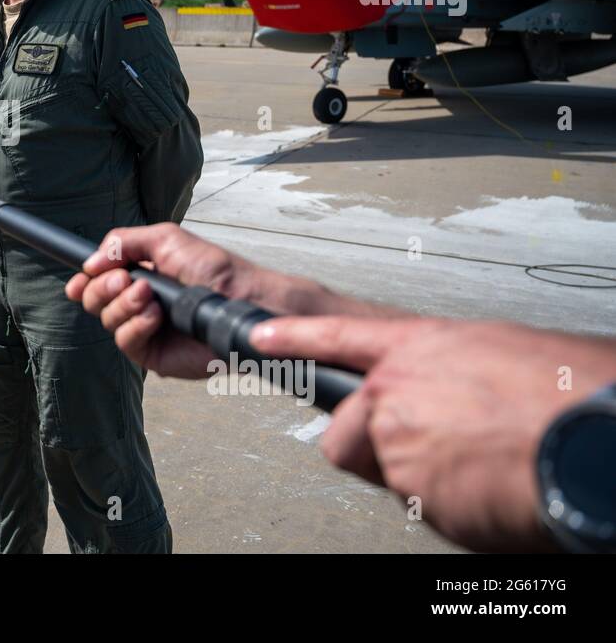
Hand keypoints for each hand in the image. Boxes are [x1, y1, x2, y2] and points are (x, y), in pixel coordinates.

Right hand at [65, 223, 393, 378]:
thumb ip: (125, 241)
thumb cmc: (215, 271)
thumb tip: (92, 260)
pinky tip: (155, 316)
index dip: (83, 282)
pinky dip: (135, 325)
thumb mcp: (166, 239)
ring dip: (122, 304)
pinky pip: (125, 342)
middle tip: (124, 280)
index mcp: (140, 276)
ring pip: (107, 320)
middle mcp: (138, 304)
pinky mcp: (153, 355)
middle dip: (102, 288)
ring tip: (148, 295)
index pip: (98, 281)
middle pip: (94, 300)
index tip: (78, 280)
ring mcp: (144, 330)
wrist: (241, 302)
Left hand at [250, 315, 615, 551]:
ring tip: (484, 465)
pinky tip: (491, 488)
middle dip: (373, 447)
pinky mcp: (414, 490)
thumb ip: (456, 372)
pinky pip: (422, 506)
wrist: (593, 439)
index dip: (294, 339)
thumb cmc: (570, 393)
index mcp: (422, 347)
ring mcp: (400, 441)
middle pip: (345, 432)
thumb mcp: (504, 354)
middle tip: (437, 450)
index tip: (263, 340)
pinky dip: (454, 508)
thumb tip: (455, 390)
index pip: (337, 338)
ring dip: (425, 479)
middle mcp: (397, 390)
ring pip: (387, 474)